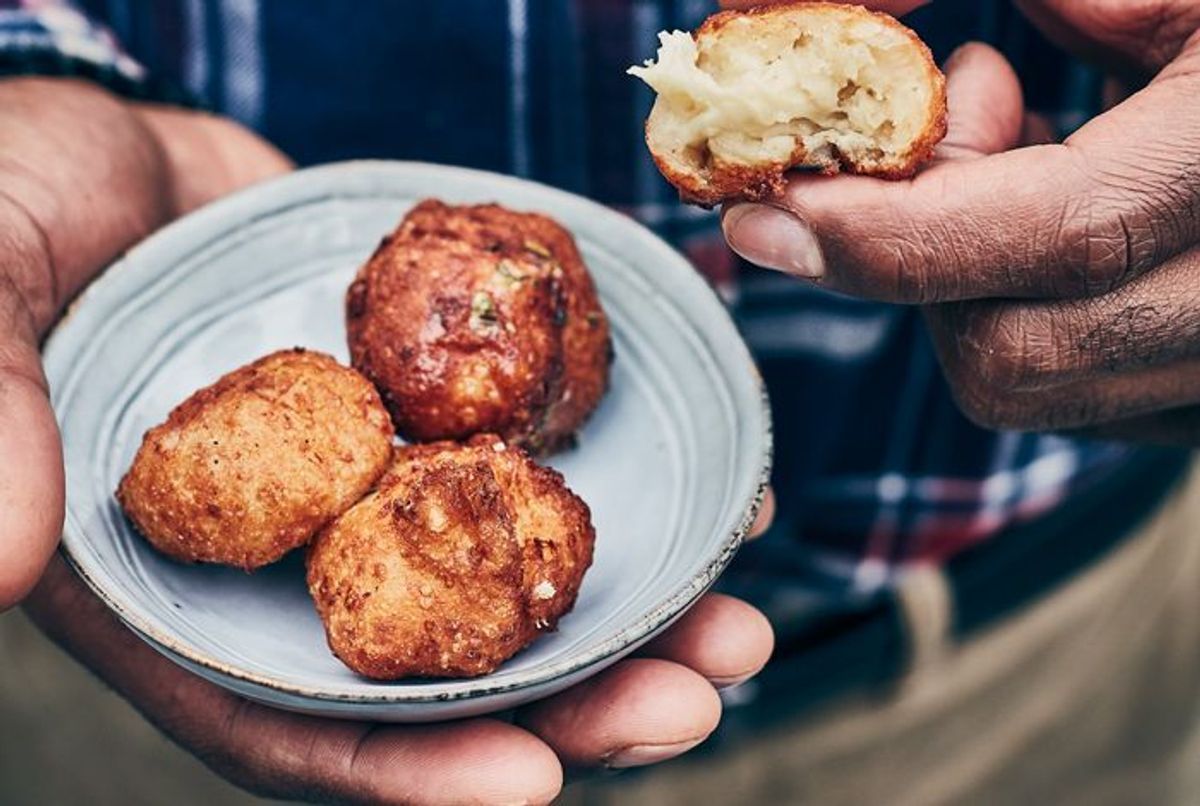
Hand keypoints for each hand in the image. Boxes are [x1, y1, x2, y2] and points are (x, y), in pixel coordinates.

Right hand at [1, 78, 775, 803]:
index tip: (531, 782)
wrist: (110, 149)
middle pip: (440, 672)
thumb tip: (10, 558)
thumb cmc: (12, 216)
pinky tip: (715, 505)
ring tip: (736, 628)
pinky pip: (527, 471)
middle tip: (693, 701)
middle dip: (571, 701)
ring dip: (629, 616)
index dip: (411, 765)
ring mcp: (375, 488)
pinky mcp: (427, 416)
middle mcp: (298, 558)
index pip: (297, 720)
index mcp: (186, 587)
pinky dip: (617, 497)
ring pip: (507, 585)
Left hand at [719, 1, 1199, 442]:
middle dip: (917, 254)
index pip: (1059, 238)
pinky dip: (1010, 306)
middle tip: (940, 127)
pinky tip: (1054, 201)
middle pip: (1013, 350)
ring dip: (960, 277)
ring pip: (1027, 382)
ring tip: (1017, 138)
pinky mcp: (1199, 388)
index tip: (768, 213)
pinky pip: (1063, 389)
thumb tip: (786, 10)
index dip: (888, 234)